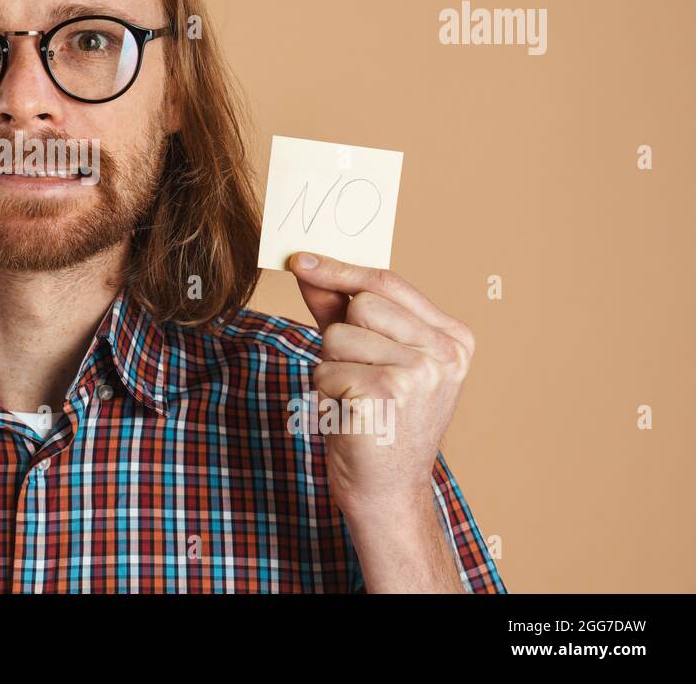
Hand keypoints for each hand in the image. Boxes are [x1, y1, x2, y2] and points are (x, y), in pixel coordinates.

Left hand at [288, 251, 474, 519]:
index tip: (301, 260)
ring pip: (338, 335)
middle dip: (340, 336)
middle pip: (361, 303)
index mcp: (452, 337)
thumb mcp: (364, 356)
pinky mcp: (388, 391)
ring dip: (330, 367)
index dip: (340, 270)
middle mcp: (445, 352)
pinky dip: (326, 392)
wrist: (385, 491)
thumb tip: (308, 266)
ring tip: (354, 399)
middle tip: (355, 377)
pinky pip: (327, 368)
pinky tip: (349, 415)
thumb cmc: (374, 422)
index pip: (388, 282)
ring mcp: (421, 372)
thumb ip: (339, 309)